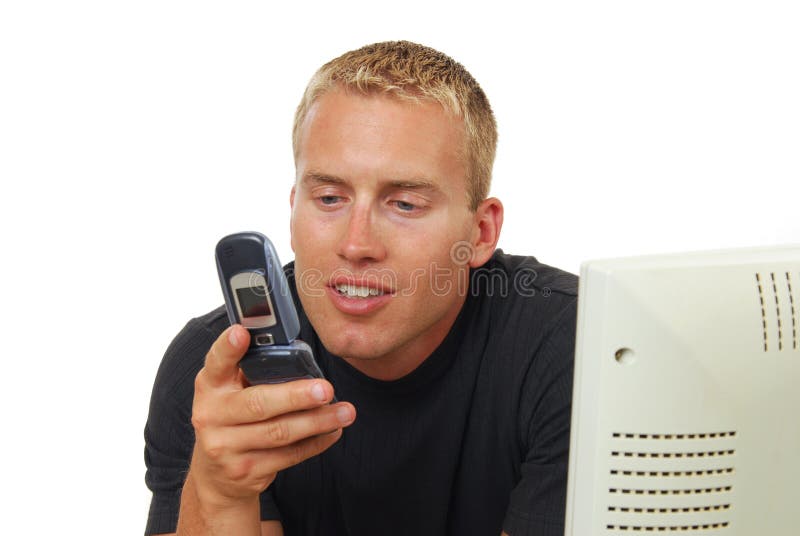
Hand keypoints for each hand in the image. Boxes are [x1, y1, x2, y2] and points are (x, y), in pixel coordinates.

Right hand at [187, 324, 355, 508]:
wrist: (215, 475)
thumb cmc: (231, 418)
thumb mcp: (229, 391)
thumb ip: (252, 372)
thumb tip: (299, 357)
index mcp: (210, 387)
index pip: (216, 362)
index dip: (228, 347)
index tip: (242, 333)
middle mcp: (211, 416)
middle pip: (258, 404)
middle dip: (296, 396)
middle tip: (325, 389)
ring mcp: (226, 447)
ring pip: (280, 433)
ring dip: (318, 421)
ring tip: (345, 412)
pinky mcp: (246, 471)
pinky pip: (289, 456)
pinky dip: (316, 443)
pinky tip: (333, 431)